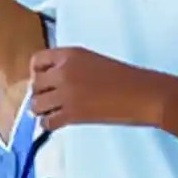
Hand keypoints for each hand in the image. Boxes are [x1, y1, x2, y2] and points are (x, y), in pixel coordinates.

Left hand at [30, 47, 171, 130]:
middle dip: (40, 93)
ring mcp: (67, 93)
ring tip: (52, 111)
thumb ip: (71, 66)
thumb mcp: (93, 60)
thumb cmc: (125, 77)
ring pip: (36, 104)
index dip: (37, 72)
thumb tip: (52, 81)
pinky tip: (58, 122)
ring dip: (42, 109)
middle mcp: (64, 71)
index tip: (44, 80)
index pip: (37, 60)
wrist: (142, 93)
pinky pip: (48, 122)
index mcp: (70, 54)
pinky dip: (49, 124)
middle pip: (35, 84)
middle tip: (50, 99)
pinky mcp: (73, 113)